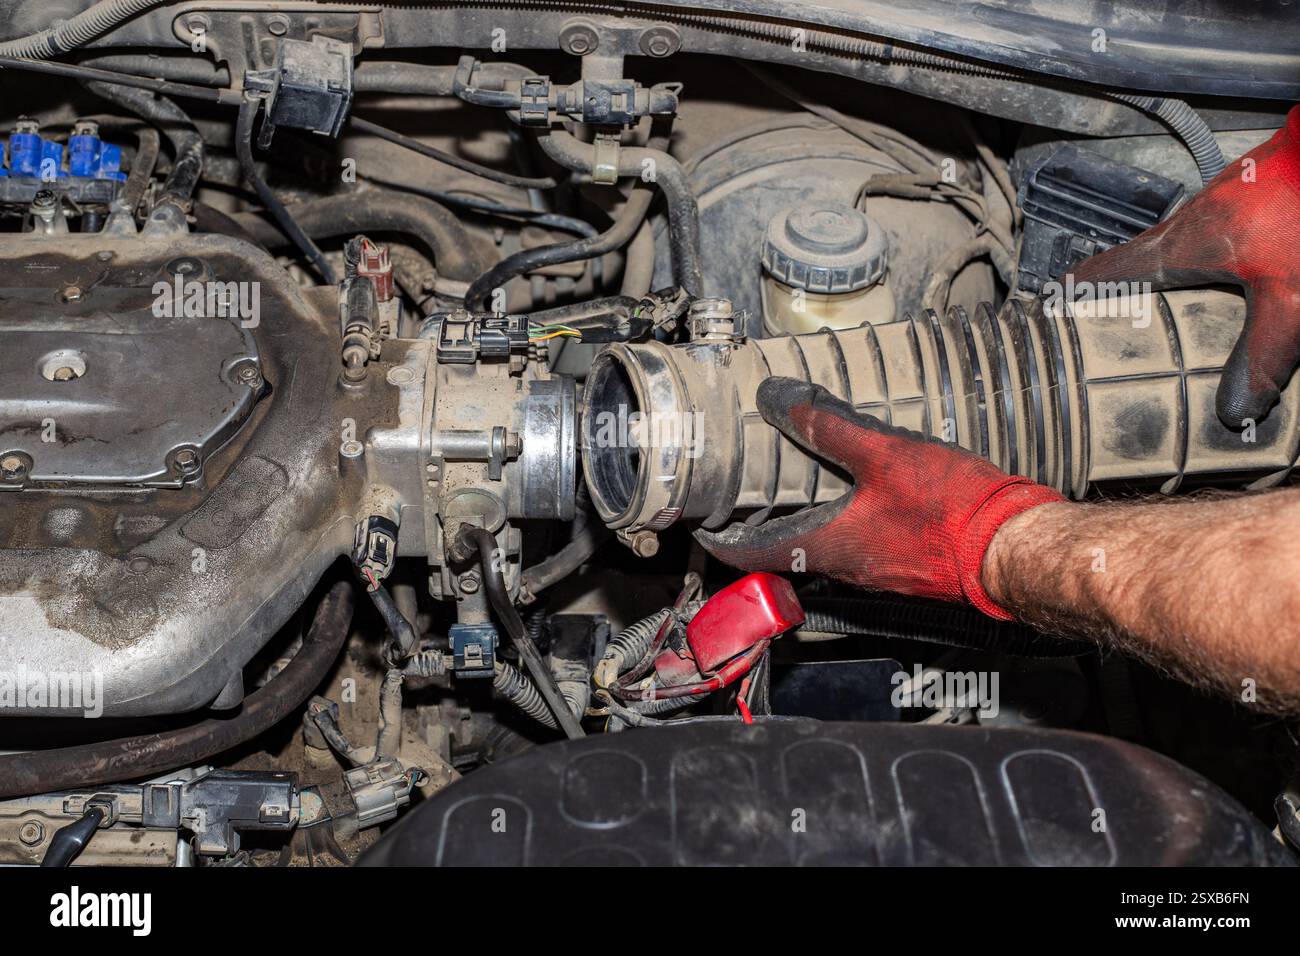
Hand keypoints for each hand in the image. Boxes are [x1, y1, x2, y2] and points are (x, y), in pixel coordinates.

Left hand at [694, 378, 1062, 620]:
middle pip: (785, 552)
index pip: (750, 554)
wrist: (1014, 547)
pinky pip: (862, 547)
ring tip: (798, 485)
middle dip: (761, 524)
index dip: (719, 539)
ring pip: (825, 549)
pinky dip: (845, 523)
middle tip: (746, 496)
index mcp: (827, 546)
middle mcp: (847, 568)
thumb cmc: (954, 510)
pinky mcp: (910, 567)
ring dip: (804, 522)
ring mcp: (879, 572)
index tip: (703, 526)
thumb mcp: (883, 452)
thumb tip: (776, 397)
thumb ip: (827, 424)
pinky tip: (862, 495)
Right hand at [1072, 105, 1299, 425]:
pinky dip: (1200, 255)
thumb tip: (1236, 411)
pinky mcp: (1249, 188)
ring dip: (1162, 269)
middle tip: (1103, 313)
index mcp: (1183, 244)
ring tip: (1159, 300)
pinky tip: (1223, 272)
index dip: (1076, 291)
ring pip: (1175, 241)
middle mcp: (1192, 217)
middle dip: (1119, 285)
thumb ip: (1262, 356)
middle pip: (1137, 256)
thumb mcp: (1291, 299)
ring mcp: (1220, 197)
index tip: (1051, 304)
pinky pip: (1208, 230)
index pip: (1108, 270)